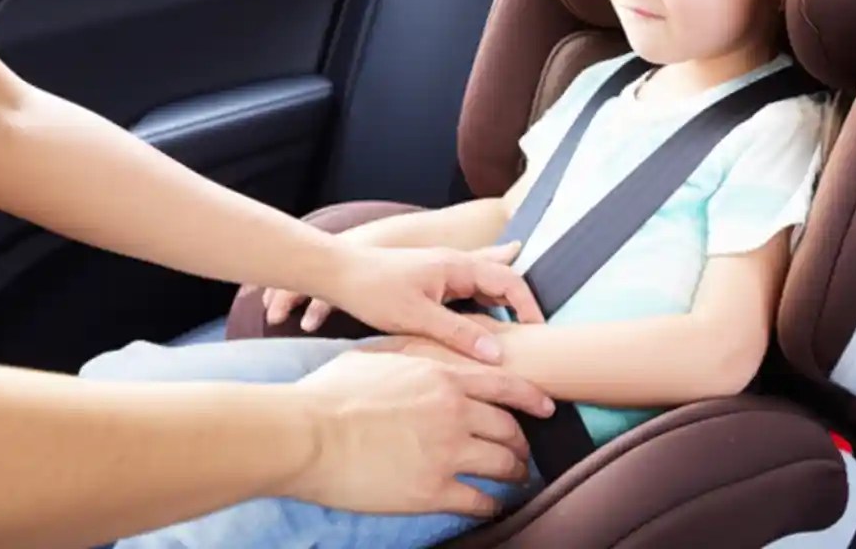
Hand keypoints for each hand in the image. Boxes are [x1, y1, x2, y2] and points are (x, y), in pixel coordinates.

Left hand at [267, 242, 543, 362]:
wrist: (337, 273)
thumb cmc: (373, 290)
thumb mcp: (417, 317)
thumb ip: (459, 335)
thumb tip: (497, 355)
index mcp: (458, 266)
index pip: (511, 282)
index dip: (530, 308)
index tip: (538, 334)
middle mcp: (456, 265)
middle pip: (503, 285)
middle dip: (521, 311)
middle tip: (532, 341)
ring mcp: (445, 273)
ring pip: (486, 291)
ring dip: (501, 313)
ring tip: (512, 344)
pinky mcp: (432, 284)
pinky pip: (469, 297)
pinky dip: (481, 314)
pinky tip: (477, 339)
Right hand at [284, 350, 553, 516]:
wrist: (307, 434)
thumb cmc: (329, 394)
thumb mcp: (375, 357)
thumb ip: (408, 355)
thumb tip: (416, 348)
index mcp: (444, 378)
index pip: (508, 386)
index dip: (534, 399)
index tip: (548, 408)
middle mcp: (455, 412)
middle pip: (510, 429)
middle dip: (522, 443)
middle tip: (523, 453)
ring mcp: (447, 452)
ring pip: (504, 465)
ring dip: (515, 474)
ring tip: (516, 480)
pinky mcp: (432, 490)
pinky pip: (479, 500)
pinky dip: (491, 505)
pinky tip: (491, 507)